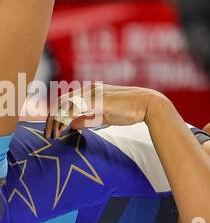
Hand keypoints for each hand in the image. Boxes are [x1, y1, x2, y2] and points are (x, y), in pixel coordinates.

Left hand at [44, 84, 161, 136]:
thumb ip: (87, 119)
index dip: (57, 115)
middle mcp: (90, 88)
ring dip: (56, 120)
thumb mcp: (104, 116)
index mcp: (93, 90)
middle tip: (48, 134)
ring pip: (64, 104)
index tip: (54, 130)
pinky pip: (74, 108)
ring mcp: (93, 92)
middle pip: (61, 101)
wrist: (148, 105)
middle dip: (52, 118)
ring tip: (53, 134)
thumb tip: (70, 125)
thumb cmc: (130, 111)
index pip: (67, 100)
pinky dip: (64, 119)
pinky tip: (62, 129)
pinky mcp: (97, 99)